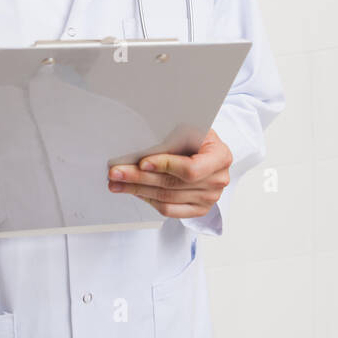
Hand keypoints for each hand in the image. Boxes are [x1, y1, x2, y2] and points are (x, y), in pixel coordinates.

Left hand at [107, 128, 231, 218]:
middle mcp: (217, 180)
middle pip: (173, 184)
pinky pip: (169, 210)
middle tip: (117, 172)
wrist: (209, 150)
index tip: (142, 162)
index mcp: (220, 157)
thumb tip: (144, 145)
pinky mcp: (199, 209)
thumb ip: (175, 137)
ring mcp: (209, 198)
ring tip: (118, 182)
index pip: (191, 168)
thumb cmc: (198, 136)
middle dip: (140, 178)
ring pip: (167, 198)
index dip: (165, 166)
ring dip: (137, 190)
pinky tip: (135, 191)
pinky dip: (149, 200)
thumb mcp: (192, 127)